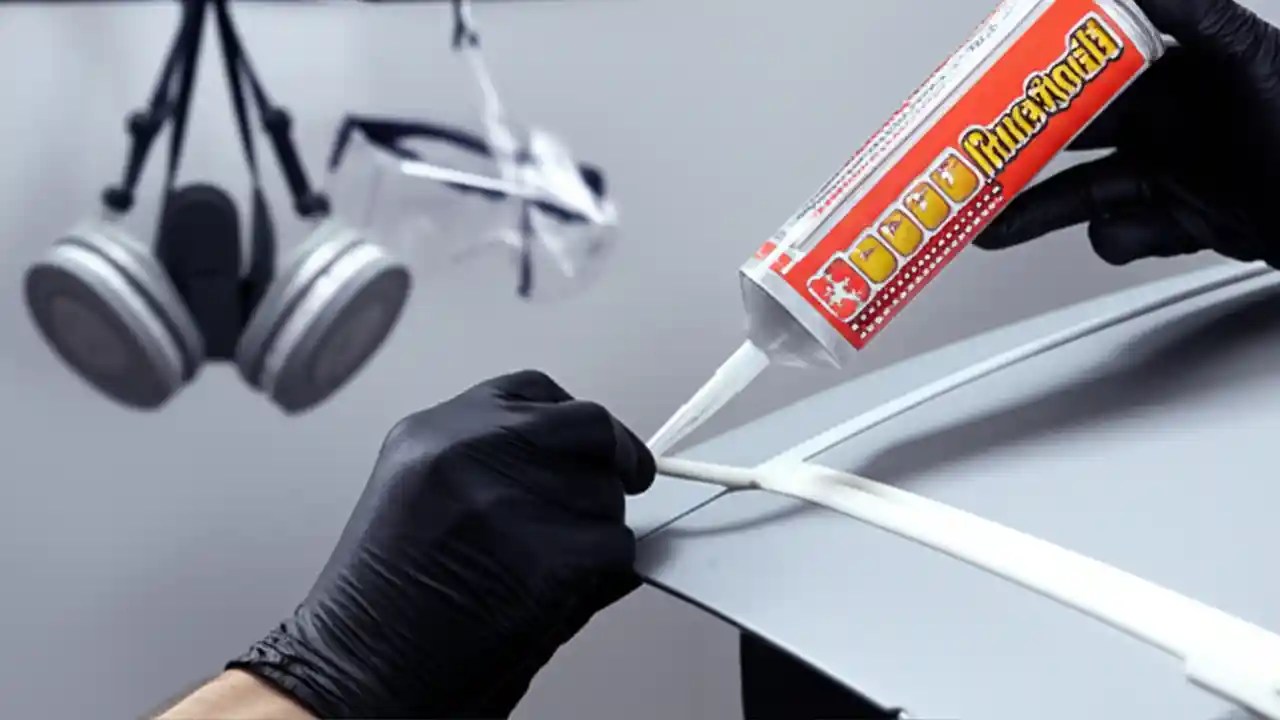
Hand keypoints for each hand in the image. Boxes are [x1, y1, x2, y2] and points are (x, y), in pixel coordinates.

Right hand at [227, 371, 654, 718]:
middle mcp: (471, 450)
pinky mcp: (554, 556)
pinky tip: (553, 598)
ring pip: (606, 494)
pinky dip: (604, 577)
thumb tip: (576, 463)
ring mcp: (513, 499)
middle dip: (613, 458)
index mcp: (433, 433)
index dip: (572, 420)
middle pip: (587, 426)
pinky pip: (618, 548)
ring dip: (598, 531)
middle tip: (628, 482)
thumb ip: (491, 464)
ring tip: (541, 572)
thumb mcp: (421, 499)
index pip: (536, 391)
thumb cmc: (386, 611)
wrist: (355, 681)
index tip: (591, 444)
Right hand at [975, 0, 1279, 266]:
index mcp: (1182, 70)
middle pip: (1074, 135)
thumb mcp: (1249, 60)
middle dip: (1017, 154)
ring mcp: (1179, 173)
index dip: (1036, 81)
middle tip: (970, 165)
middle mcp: (1175, 120)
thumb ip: (1190, 11)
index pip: (1090, 68)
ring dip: (1034, 211)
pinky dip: (1118, 241)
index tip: (987, 92)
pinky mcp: (1190, 221)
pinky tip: (1126, 235)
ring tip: (988, 225)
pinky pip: (1126, 233)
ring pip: (1084, 191)